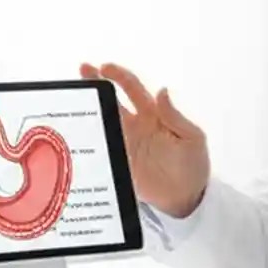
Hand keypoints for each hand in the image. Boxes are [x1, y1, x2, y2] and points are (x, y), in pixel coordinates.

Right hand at [79, 62, 209, 217]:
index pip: (133, 89)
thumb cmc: (194, 167)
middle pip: (112, 100)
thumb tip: (162, 91)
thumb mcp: (192, 139)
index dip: (119, 76)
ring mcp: (126, 144)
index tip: (104, 68)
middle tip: (82, 70)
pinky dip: (89, 139)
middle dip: (96, 84)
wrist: (187, 200)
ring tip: (72, 100)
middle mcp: (137, 126)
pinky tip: (76, 132)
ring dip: (89, 110)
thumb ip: (175, 117)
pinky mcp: (120, 162)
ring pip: (104, 121)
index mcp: (154, 115)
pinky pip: (102, 147)